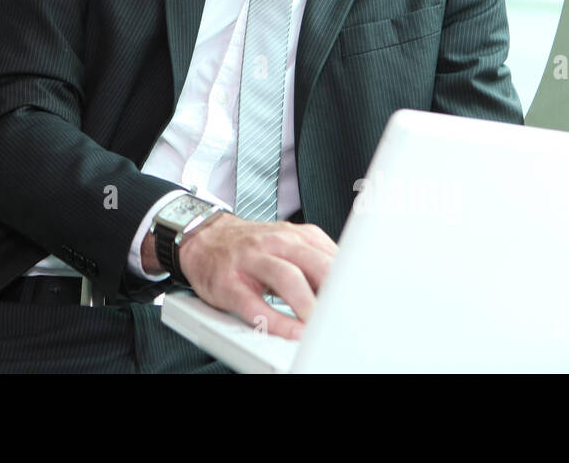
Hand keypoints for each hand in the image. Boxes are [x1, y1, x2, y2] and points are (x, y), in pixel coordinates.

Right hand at [176, 214, 336, 340]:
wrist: (204, 236)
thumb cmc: (252, 247)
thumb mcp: (287, 244)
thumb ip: (316, 261)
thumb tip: (350, 288)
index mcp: (295, 235)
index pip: (331, 255)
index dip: (352, 279)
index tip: (364, 299)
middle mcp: (275, 243)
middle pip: (314, 263)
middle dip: (335, 290)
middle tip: (348, 314)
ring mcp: (251, 261)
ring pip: (286, 278)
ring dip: (307, 304)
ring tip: (320, 326)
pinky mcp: (228, 282)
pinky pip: (253, 304)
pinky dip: (274, 321)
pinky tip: (289, 332)